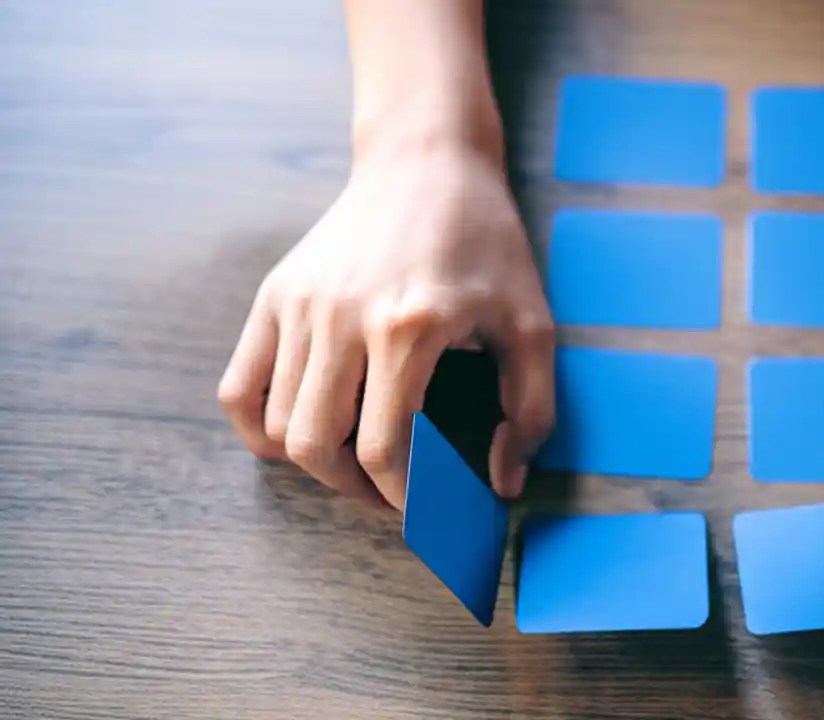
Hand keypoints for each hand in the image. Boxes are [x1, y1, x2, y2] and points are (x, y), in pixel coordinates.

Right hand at [218, 145, 554, 507]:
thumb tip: (502, 484)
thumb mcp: (532, 321)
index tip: (431, 514)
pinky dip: (260, 430)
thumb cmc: (487, 243)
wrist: (427, 161)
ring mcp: (298, 306)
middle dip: (359, 494)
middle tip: (396, 499)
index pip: (384, 450)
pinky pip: (239, 389)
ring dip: (318, 468)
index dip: (406, 501)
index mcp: (410, 326)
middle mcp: (342, 317)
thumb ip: (530, 410)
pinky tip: (303, 436)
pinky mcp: (273, 296)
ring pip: (278, 427)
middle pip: (319, 449)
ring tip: (361, 470)